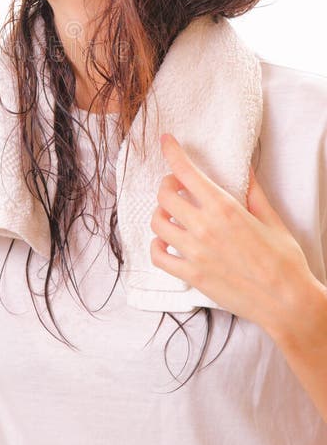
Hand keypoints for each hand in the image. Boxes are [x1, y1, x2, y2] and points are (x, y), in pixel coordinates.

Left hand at [150, 133, 315, 335]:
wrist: (287, 303)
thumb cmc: (284, 261)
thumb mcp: (271, 219)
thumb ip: (253, 192)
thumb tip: (245, 168)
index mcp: (224, 208)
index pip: (186, 172)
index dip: (172, 152)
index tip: (166, 141)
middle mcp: (204, 227)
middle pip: (165, 195)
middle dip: (167, 184)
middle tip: (176, 186)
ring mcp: (195, 252)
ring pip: (157, 222)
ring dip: (161, 213)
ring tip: (172, 214)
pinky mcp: (191, 275)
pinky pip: (158, 255)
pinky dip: (157, 245)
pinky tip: (167, 242)